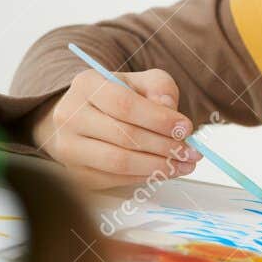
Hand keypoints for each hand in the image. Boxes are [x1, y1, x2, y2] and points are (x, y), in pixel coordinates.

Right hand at [30, 67, 200, 190]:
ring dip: (158, 166)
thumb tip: (168, 109)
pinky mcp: (77, 173)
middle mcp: (69, 116)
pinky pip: (116, 179)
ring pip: (119, 162)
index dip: (159, 119)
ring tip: (185, 164)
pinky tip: (166, 170)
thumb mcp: (141, 81)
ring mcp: (69, 148)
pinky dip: (146, 176)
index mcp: (86, 85)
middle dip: (165, 146)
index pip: (124, 105)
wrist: (85, 117)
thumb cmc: (118, 97)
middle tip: (192, 152)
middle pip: (124, 136)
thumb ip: (160, 88)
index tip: (186, 128)